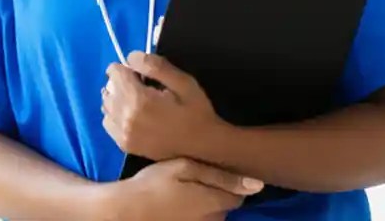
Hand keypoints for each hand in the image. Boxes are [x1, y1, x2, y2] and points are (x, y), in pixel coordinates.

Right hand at [99, 157, 262, 220]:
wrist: (125, 210)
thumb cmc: (153, 183)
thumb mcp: (185, 168)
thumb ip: (221, 176)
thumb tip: (258, 185)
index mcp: (215, 202)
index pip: (238, 196)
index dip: (226, 183)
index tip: (210, 174)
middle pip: (225, 208)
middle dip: (216, 196)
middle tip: (192, 183)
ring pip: (213, 218)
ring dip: (205, 209)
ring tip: (183, 195)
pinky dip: (193, 216)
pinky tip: (177, 208)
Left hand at [101, 52, 222, 161]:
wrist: (203, 146)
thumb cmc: (196, 111)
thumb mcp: (183, 82)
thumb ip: (155, 66)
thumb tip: (130, 57)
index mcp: (139, 100)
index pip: (115, 73)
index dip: (126, 68)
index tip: (138, 72)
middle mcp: (125, 118)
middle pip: (108, 88)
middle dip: (121, 82)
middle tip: (142, 86)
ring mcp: (123, 134)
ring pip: (106, 105)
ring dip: (117, 98)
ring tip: (137, 100)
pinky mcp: (125, 145)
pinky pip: (108, 122)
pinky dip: (115, 115)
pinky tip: (132, 115)